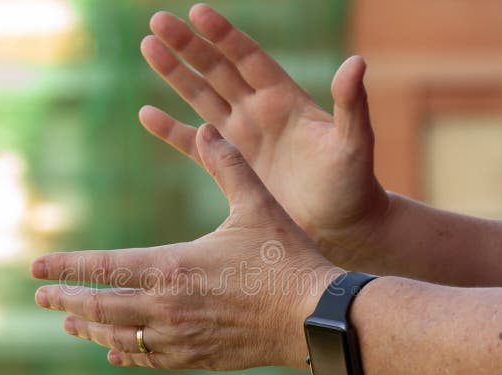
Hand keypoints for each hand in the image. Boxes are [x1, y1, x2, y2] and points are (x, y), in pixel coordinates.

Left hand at [32, 125, 341, 369]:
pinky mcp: (197, 357)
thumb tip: (210, 128)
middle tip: (41, 299)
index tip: (34, 269)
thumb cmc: (285, 260)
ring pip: (120, 337)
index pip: (104, 268)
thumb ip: (229, 166)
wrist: (313, 318)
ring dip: (90, 330)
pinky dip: (125, 353)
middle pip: (101, 307)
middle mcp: (167, 307)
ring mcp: (180, 337)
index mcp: (173, 267)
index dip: (65, 267)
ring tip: (69, 324)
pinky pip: (149, 358)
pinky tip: (113, 352)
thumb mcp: (257, 206)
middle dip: (66, 302)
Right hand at [139, 3, 388, 266]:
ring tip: (147, 47)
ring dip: (175, 74)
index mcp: (285, 100)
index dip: (224, 35)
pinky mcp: (229, 167)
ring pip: (201, 98)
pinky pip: (193, 144)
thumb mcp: (355, 143)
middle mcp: (259, 112)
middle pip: (217, 70)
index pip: (248, 58)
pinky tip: (146, 113)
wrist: (340, 226)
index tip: (197, 12)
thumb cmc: (354, 184)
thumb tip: (356, 62)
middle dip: (188, 46)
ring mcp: (242, 138)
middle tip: (157, 21)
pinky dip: (171, 131)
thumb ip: (352, 105)